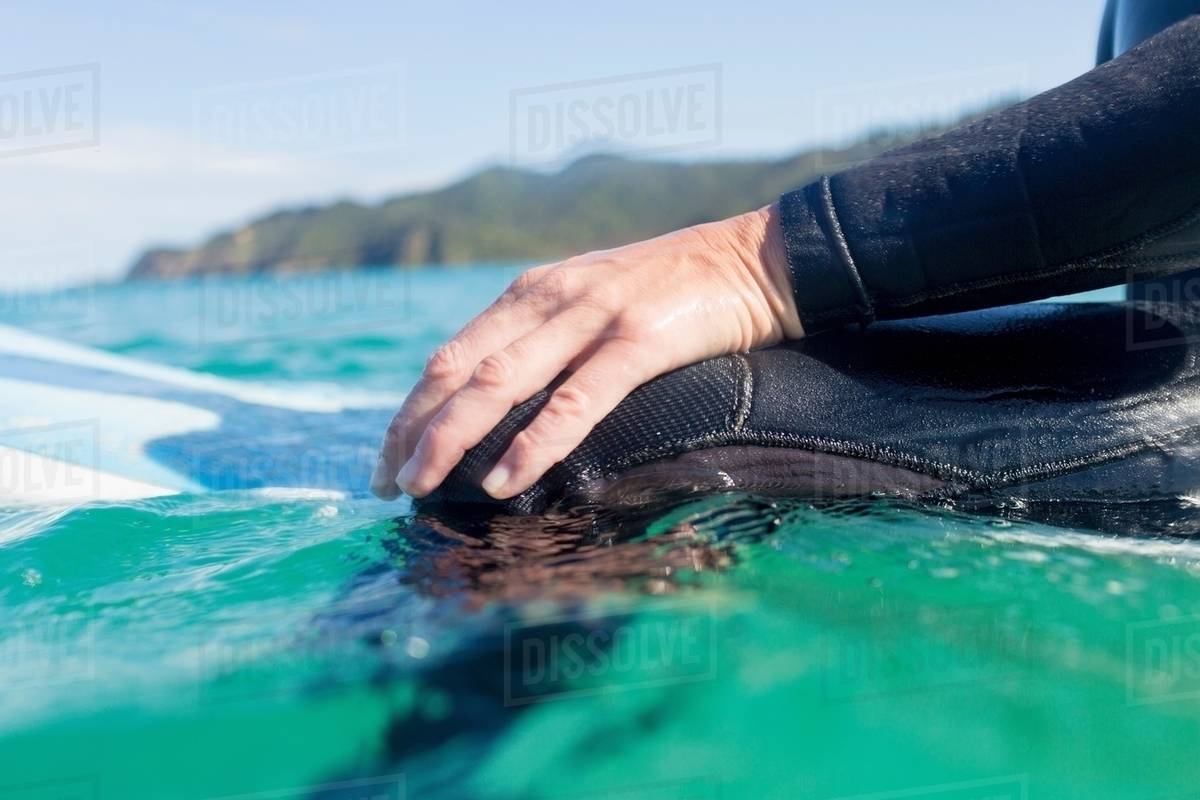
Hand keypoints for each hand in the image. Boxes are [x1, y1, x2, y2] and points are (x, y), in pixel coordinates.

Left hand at [370, 203, 801, 500]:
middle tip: (387, 485)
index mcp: (532, 293)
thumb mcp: (595, 304)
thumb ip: (549, 339)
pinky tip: (506, 481)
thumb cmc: (675, 291)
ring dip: (452, 439)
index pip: (450, 355)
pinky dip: (534, 443)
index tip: (388, 457)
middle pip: (458, 371)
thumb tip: (504, 401)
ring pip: (500, 383)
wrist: (755, 259)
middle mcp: (549, 299)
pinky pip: (575, 400)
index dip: (412, 409)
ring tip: (422, 488)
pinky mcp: (639, 340)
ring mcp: (592, 317)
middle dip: (414, 430)